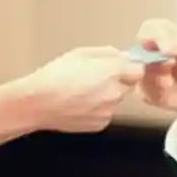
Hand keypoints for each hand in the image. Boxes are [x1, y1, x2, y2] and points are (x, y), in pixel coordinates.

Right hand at [14, 46, 142, 132]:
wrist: (37, 103)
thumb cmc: (53, 77)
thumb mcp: (80, 53)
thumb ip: (108, 53)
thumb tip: (123, 56)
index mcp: (111, 72)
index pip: (138, 70)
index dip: (128, 68)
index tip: (120, 67)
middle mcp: (114, 93)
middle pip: (127, 85)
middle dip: (117, 81)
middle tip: (94, 79)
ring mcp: (108, 111)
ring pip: (115, 100)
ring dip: (105, 96)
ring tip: (82, 92)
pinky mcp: (100, 123)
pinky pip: (105, 113)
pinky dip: (97, 109)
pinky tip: (79, 104)